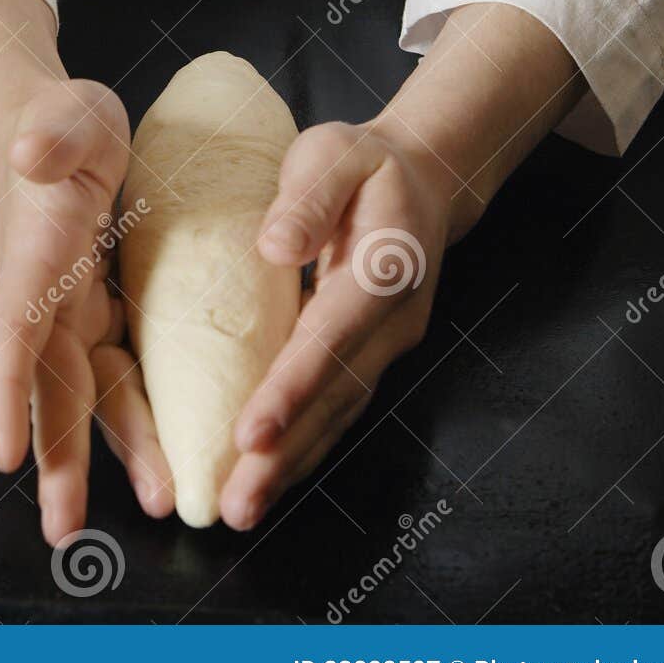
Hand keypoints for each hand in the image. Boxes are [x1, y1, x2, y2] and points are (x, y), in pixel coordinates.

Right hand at [0, 79, 173, 543]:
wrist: (48, 133)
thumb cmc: (57, 122)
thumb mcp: (63, 112)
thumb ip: (52, 131)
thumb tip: (33, 152)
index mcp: (32, 253)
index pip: (12, 326)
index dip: (4, 388)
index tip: (4, 453)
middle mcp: (44, 296)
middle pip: (46, 385)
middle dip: (56, 457)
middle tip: (65, 529)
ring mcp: (71, 311)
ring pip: (88, 395)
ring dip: (112, 452)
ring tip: (148, 504)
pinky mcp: (100, 313)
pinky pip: (122, 374)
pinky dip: (140, 419)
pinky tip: (167, 459)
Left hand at [217, 2, 585, 529]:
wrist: (425, 176)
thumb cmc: (366, 162)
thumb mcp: (336, 153)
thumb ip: (309, 197)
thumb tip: (274, 247)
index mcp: (380, 272)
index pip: (329, 340)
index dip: (291, 390)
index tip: (251, 434)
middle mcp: (390, 323)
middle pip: (334, 398)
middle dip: (285, 455)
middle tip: (238, 504)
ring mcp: (387, 345)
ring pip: (337, 416)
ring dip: (292, 466)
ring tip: (244, 509)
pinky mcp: (371, 355)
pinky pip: (336, 409)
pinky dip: (304, 448)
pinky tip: (268, 479)